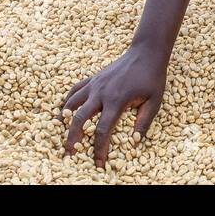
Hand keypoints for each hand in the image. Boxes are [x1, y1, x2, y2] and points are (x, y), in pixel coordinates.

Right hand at [61, 45, 166, 167]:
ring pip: (71, 103)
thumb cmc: (152, 78)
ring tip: (60, 132)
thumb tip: (135, 143)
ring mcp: (95, 84)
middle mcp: (101, 92)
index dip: (99, 149)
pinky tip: (64, 110)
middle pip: (80, 118)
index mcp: (116, 100)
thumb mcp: (154, 101)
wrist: (146, 53)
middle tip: (70, 153)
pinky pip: (75, 89)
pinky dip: (67, 101)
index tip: (98, 162)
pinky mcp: (93, 78)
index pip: (103, 130)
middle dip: (73, 138)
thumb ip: (143, 122)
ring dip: (64, 118)